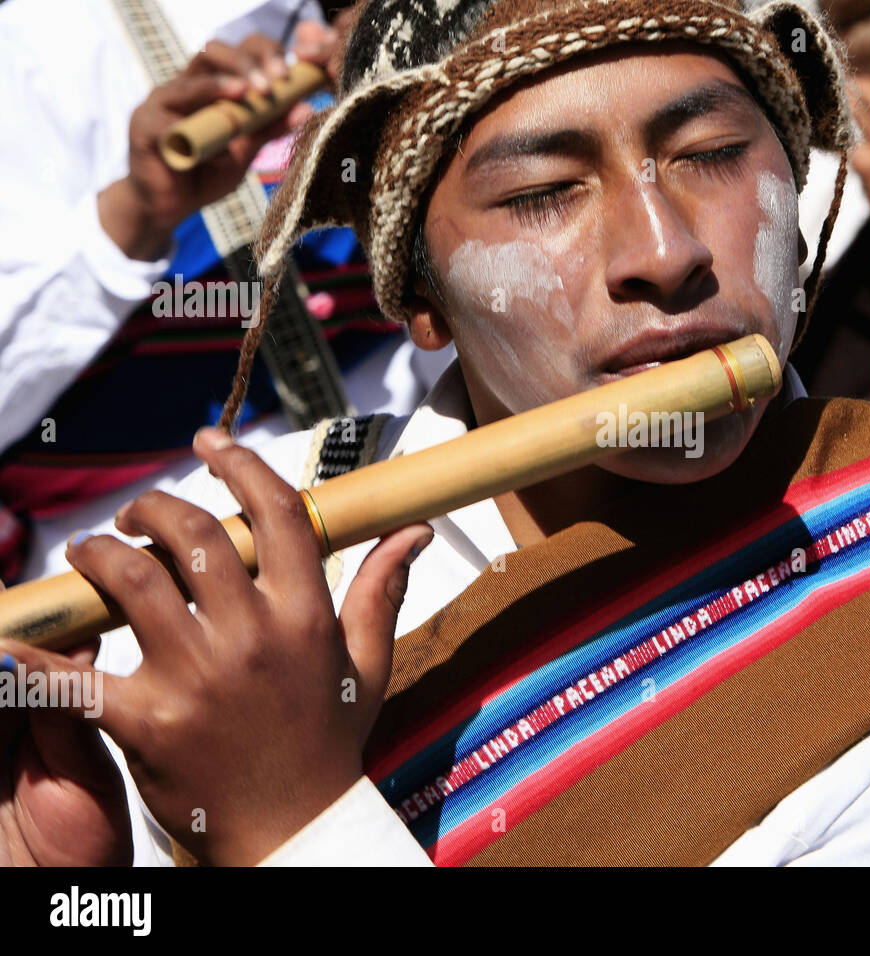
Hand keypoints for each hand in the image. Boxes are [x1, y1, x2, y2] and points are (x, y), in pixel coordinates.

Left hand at [0, 428, 432, 864]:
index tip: (211, 440)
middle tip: (136, 516)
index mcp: (305, 617)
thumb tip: (415, 530)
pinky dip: (35, 660)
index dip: (241, 463)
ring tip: (94, 555)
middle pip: (194, 533)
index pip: (276, 514)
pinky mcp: (146, 723)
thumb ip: (383, 590)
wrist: (293, 828)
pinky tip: (13, 644)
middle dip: (154, 508)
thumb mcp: (370, 664)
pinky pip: (76, 681)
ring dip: (101, 554)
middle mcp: (253, 637)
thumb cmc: (330, 743)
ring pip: (133, 581)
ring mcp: (197, 679)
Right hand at [98, 25, 342, 261]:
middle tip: (273, 81)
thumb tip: (306, 109)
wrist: (170, 206)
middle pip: (212, 51)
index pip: (239, 51)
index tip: (290, 73)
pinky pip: (173, 126)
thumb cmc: (209, 170)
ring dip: (221, 86)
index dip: (265, 53)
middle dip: (245, 62)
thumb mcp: (246, 148)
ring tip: (249, 93)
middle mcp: (186, 85)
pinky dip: (200, 140)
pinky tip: (222, 156)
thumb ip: (270, 128)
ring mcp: (161, 103)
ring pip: (190, 83)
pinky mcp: (143, 127)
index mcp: (213, 84)